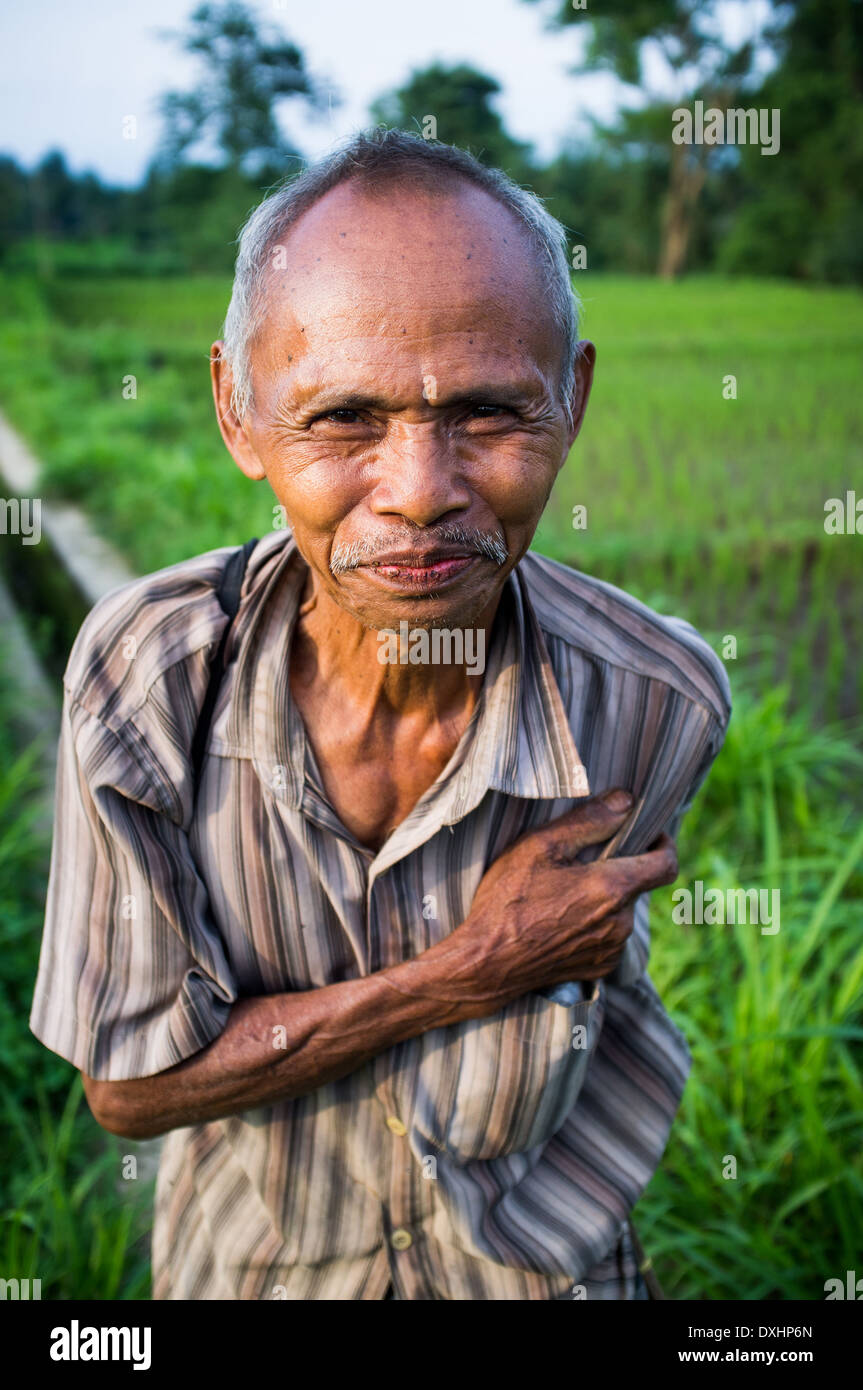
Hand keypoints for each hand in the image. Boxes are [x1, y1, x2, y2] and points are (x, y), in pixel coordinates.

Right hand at [455, 790, 677, 998]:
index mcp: (612, 889)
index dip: (663, 844)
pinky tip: (559, 920)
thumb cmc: (507, 900)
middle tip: (579, 862)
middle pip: (636, 885)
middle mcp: (620, 923)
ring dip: (604, 898)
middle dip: (617, 869)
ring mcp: (610, 949)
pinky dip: (594, 924)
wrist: (485, 964)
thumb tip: (626, 801)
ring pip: (621, 912)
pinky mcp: (597, 968)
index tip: (648, 834)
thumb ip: (589, 820)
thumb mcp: (540, 846)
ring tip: (562, 893)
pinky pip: (608, 937)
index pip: (666, 864)